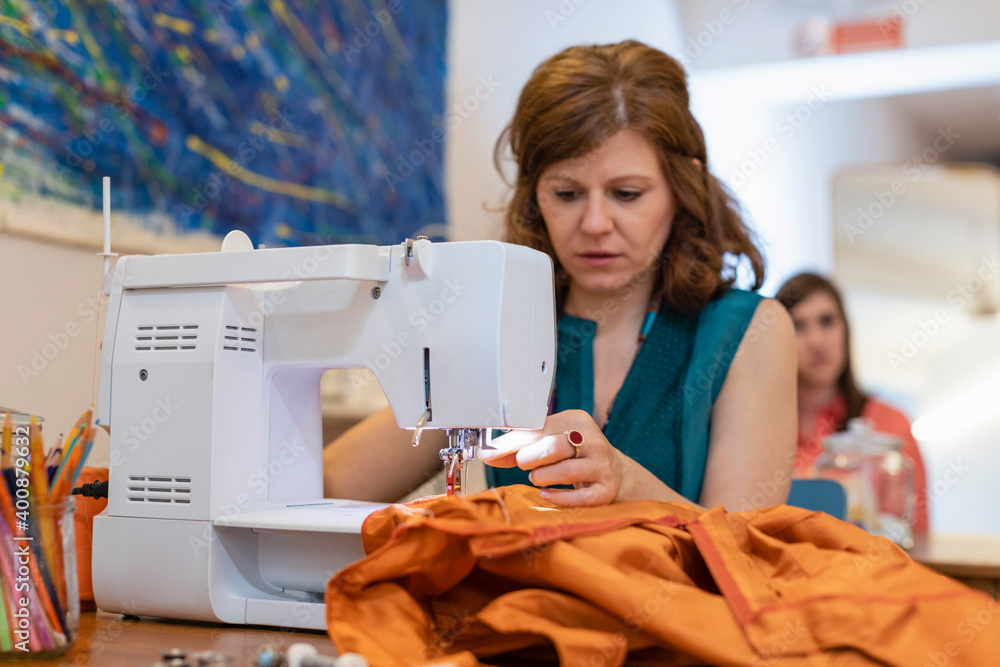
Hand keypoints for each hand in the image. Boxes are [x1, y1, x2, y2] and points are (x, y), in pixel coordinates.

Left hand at [479, 409, 626, 506]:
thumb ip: (521, 446)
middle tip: (523, 464)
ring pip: (567, 471)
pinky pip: (580, 497)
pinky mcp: (605, 489)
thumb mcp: (552, 441)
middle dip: (529, 458)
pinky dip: (558, 497)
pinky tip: (546, 494)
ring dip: (542, 477)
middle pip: (553, 446)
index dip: (510, 443)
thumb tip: (488, 454)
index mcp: (576, 421)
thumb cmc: (574, 455)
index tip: (490, 454)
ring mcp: (601, 465)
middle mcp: (592, 440)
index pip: (538, 428)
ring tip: (536, 477)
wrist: (616, 473)